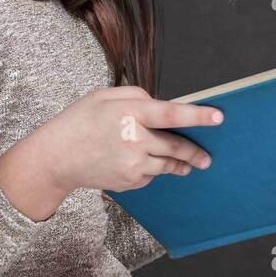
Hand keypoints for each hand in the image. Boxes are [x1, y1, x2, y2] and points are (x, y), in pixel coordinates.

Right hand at [34, 85, 222, 192]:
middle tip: (208, 155)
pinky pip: (152, 174)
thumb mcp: (105, 96)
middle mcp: (134, 140)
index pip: (172, 113)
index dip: (198, 115)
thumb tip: (162, 105)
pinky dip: (154, 168)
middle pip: (177, 145)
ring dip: (182, 163)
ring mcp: (132, 164)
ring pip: (168, 163)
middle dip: (196, 150)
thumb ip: (138, 95)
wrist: (56, 157)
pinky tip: (147, 163)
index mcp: (130, 113)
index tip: (219, 117)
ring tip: (193, 163)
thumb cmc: (81, 120)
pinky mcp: (129, 181)